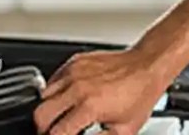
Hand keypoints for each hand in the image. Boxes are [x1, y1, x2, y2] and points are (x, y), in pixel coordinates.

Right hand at [33, 48, 170, 133]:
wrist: (148, 65)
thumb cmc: (140, 94)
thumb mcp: (124, 130)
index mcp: (89, 106)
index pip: (56, 132)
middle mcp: (78, 88)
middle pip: (40, 114)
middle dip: (44, 128)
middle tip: (54, 131)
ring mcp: (75, 72)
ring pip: (43, 96)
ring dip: (48, 110)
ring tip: (61, 116)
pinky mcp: (75, 62)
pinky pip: (52, 79)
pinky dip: (54, 92)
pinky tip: (66, 98)